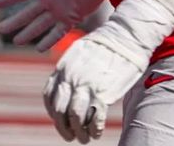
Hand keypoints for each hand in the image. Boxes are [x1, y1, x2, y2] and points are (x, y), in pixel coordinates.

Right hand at [0, 0, 104, 50]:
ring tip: (16, 41)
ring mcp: (61, 9)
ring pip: (41, 24)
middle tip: (1, 29)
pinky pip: (58, 31)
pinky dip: (49, 39)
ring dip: (29, 32)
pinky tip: (39, 48)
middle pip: (29, 12)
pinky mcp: (73, 18)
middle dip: (16, 21)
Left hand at [43, 21, 146, 142]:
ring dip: (79, 132)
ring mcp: (87, 86)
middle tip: (70, 136)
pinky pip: (95, 119)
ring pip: (75, 117)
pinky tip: (97, 133)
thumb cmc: (104, 44)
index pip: (49, 96)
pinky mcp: (104, 93)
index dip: (53, 113)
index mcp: (63, 67)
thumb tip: (66, 85)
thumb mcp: (78, 52)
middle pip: (59, 111)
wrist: (125, 37)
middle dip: (63, 128)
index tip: (60, 120)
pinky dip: (94, 130)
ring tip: (85, 138)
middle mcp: (71, 78)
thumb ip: (69, 69)